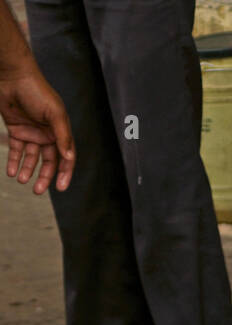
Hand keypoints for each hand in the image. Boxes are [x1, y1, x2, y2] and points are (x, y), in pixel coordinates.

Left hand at [1, 63, 74, 192]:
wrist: (12, 74)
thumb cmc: (36, 89)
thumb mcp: (54, 113)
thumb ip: (62, 136)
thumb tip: (68, 157)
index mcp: (60, 130)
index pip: (65, 157)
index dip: (64, 173)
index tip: (60, 187)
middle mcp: (47, 133)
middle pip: (48, 161)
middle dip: (43, 177)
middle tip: (37, 190)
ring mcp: (31, 132)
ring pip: (31, 158)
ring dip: (27, 170)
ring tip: (21, 180)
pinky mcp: (16, 129)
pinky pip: (16, 150)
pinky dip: (14, 161)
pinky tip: (11, 171)